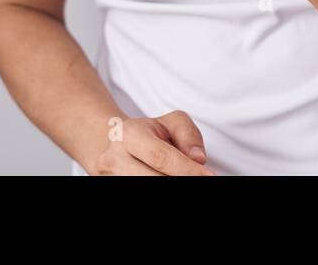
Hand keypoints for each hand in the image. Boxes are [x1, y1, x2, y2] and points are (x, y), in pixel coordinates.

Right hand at [90, 110, 216, 175]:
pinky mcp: (110, 186)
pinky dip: (160, 186)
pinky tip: (169, 178)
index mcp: (128, 134)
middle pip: (153, 179)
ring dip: (173, 183)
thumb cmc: (149, 133)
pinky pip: (142, 195)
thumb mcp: (172, 122)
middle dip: (182, 180)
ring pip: (147, 187)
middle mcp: (114, 157)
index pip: (161, 157)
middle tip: (200, 178)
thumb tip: (198, 159)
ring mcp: (109, 177)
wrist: (117, 144)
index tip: (209, 176)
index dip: (187, 170)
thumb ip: (188, 134)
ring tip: (182, 174)